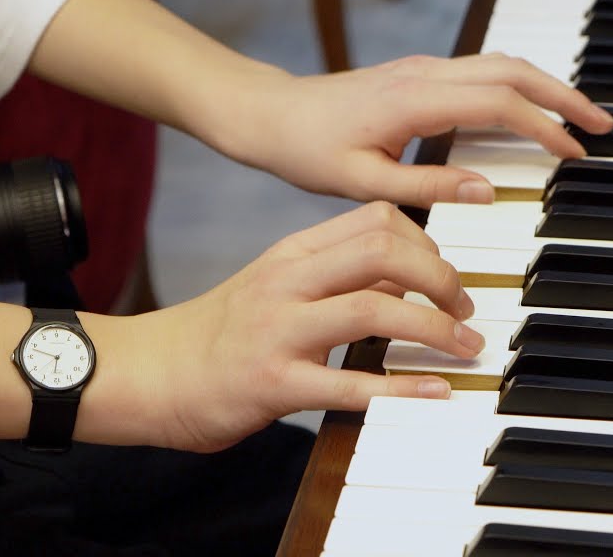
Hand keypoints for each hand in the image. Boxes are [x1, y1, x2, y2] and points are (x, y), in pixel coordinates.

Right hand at [141, 202, 484, 452]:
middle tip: (465, 311)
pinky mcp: (273, 384)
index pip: (376, 221)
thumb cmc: (220, 334)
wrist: (148, 374)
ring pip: (373, 310)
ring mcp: (279, 331)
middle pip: (383, 252)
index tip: (448, 278)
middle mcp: (288, 282)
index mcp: (293, 254)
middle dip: (441, 279)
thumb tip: (405, 284)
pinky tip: (435, 392)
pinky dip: (401, 388)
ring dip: (434, 329)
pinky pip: (349, 383)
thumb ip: (335, 278)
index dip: (429, 244)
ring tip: (465, 348)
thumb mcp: (276, 287)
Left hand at [222, 53, 612, 207]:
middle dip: (564, 96)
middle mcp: (426, 74)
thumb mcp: (364, 183)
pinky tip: (533, 108)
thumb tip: (489, 190)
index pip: (499, 104)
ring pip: (502, 63)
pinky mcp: (421, 73)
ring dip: (546, 86)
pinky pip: (484, 69)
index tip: (574, 154)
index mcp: (415, 100)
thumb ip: (428, 185)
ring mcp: (425, 68)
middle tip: (602, 126)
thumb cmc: (309, 150)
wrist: (273, 116)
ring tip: (580, 118)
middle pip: (514, 71)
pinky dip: (520, 85)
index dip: (543, 128)